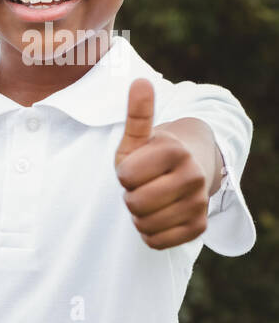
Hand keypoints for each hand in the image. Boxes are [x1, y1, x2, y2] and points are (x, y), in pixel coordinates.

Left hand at [114, 79, 208, 249]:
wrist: (186, 173)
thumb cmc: (150, 156)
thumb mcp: (137, 138)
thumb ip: (136, 114)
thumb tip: (140, 81)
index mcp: (174, 151)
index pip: (126, 176)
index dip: (123, 174)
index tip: (135, 167)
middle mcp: (192, 176)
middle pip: (135, 203)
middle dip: (130, 196)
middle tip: (142, 186)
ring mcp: (198, 202)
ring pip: (144, 224)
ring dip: (138, 216)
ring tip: (150, 199)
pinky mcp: (198, 226)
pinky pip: (157, 241)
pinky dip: (150, 233)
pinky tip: (158, 217)